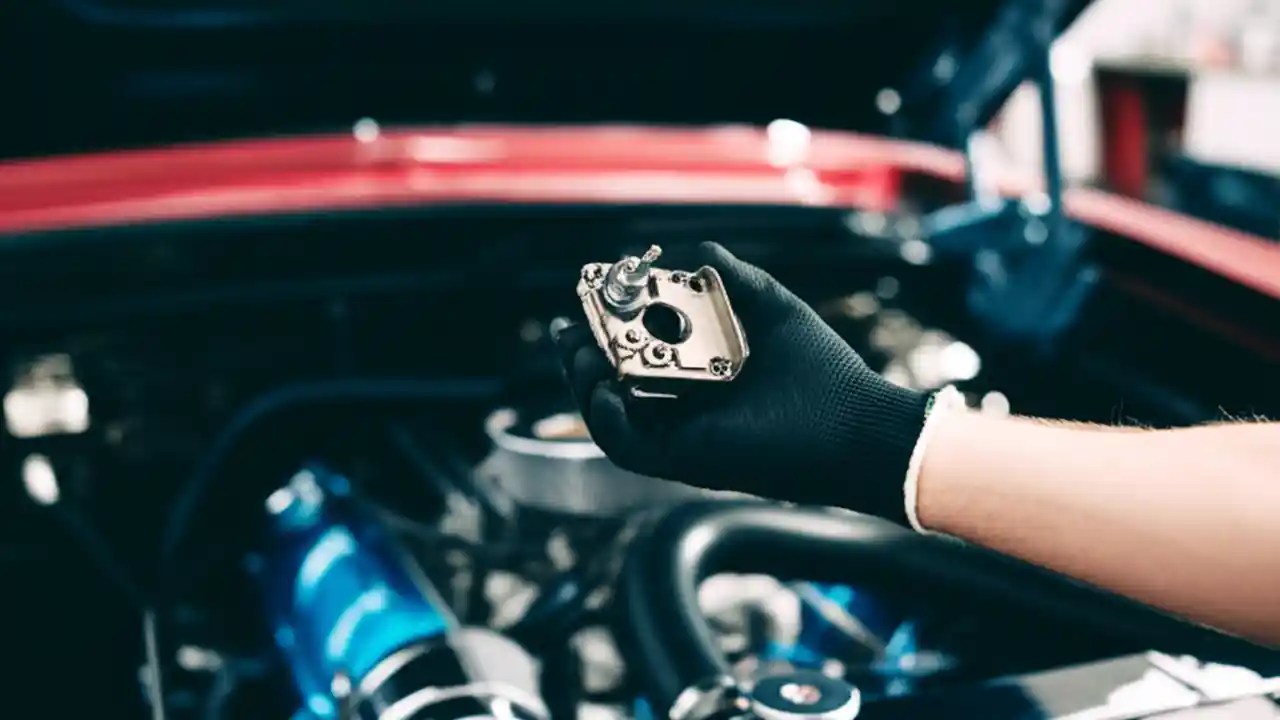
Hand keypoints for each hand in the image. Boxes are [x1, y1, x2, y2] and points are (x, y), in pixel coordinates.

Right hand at [555, 242, 930, 521]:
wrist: (855, 424)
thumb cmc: (824, 373)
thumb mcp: (774, 310)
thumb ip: (737, 280)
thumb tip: (701, 249)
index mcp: (704, 379)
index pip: (642, 357)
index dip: (612, 332)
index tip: (595, 300)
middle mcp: (688, 410)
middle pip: (616, 387)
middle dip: (584, 358)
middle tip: (570, 328)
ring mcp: (683, 437)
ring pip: (614, 417)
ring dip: (587, 385)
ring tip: (582, 352)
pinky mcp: (685, 461)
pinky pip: (628, 446)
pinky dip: (607, 418)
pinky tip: (604, 387)